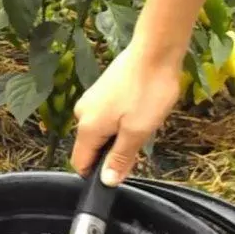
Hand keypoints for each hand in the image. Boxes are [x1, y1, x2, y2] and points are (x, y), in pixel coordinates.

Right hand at [70, 41, 181, 186]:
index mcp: (87, 128)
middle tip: (139, 139)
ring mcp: (90, 100)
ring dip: (119, 134)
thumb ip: (120, 158)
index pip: (80, 163)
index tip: (121, 169)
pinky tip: (139, 108)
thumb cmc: (148, 92)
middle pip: (91, 147)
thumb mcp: (137, 132)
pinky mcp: (101, 91)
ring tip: (142, 120)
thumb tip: (106, 181)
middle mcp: (81, 114)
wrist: (155, 51)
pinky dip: (120, 119)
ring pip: (100, 131)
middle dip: (112, 151)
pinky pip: (105, 116)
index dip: (97, 173)